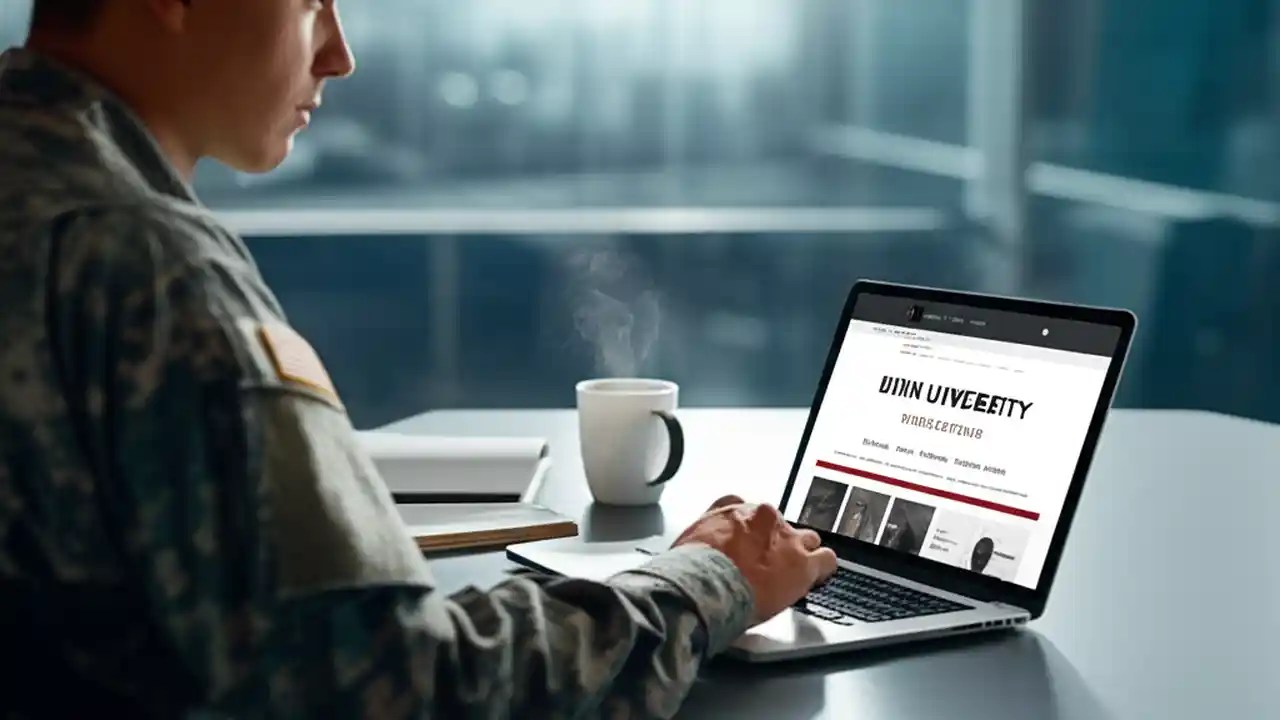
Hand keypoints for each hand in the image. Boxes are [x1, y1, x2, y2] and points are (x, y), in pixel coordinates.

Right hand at [672, 494, 837, 624]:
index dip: (750, 530)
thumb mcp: (687, 541)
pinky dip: (823, 568)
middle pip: (779, 525)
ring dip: (802, 553)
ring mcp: (786, 539)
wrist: (707, 585)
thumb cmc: (692, 569)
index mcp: (733, 510)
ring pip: (807, 539)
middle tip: (767, 563)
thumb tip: (695, 548)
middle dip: (775, 542)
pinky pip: (826, 560)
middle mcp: (763, 517)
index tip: (748, 543)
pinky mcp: (803, 563)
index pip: (747, 510)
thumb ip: (701, 535)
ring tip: (796, 571)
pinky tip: (818, 576)